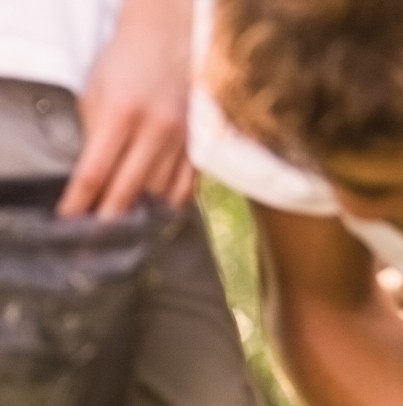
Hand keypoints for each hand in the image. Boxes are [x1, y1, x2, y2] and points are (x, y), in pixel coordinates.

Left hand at [60, 0, 195, 216]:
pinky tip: (156, 208)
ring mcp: (183, 140)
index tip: (70, 220)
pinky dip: (169, 201)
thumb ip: (95, 133)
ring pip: (159, 193)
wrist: (172, 38)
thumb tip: (94, 175)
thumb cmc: (128, 61)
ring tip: (125, 222)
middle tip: (95, 238)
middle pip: (128, 190)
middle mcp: (156, 131)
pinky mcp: (200, 145)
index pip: (95, 172)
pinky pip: (186, 186)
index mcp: (122, 113)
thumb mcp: (97, 90)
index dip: (80, 201)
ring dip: (140, 209)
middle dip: (108, 218)